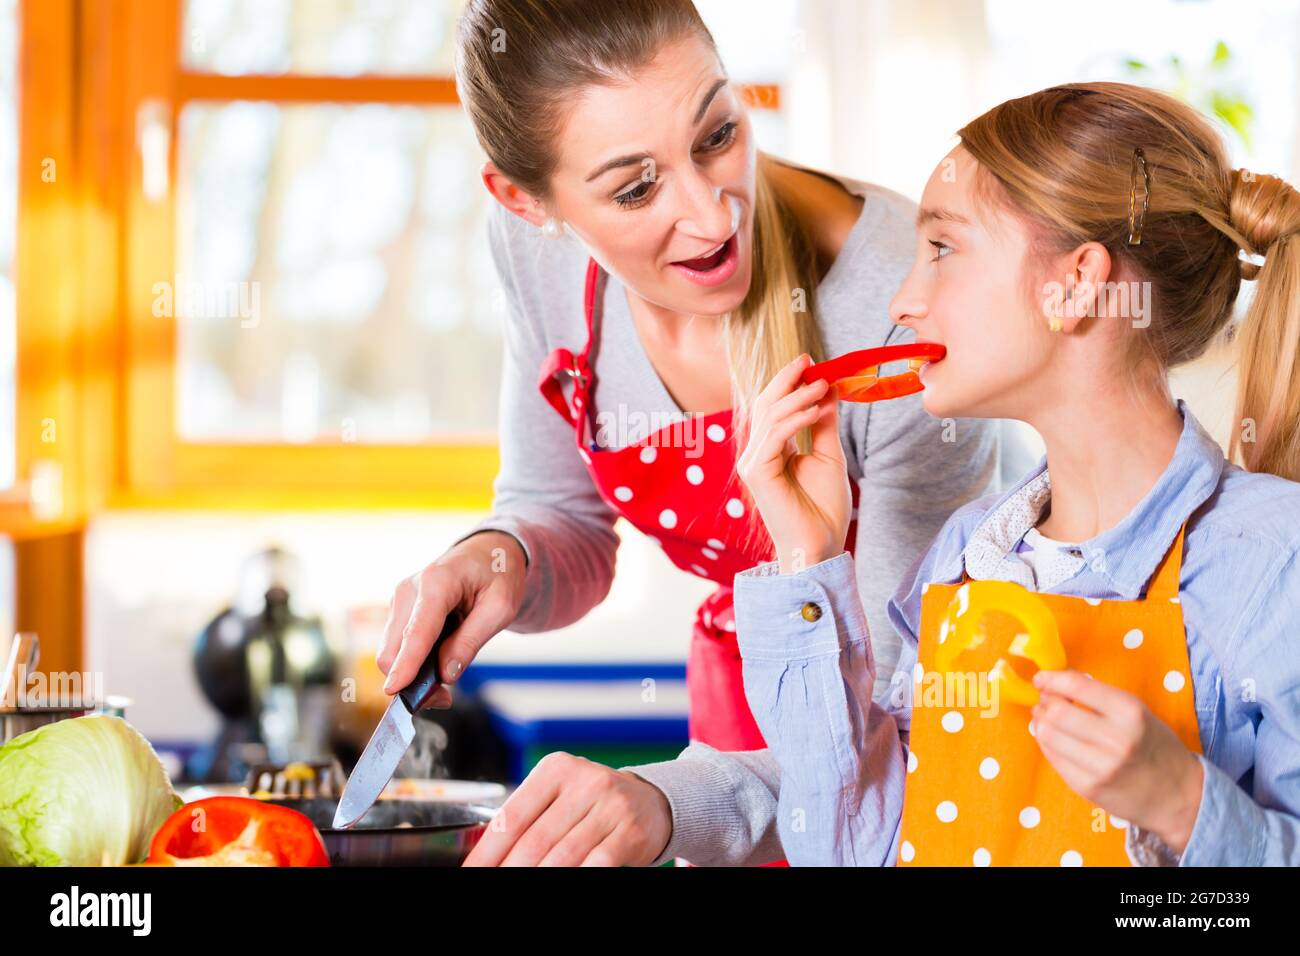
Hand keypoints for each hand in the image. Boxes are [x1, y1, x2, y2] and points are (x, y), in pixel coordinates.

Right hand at [376, 531, 525, 706]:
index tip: (394, 690)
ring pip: (391, 652)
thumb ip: (471, 641)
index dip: (406, 664)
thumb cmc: (497, 575)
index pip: (417, 631)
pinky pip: (397, 646)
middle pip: (394, 648)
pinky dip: (411, 663)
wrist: (487, 552)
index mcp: (437, 583)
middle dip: (411, 680)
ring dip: (411, 675)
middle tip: (445, 698)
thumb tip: (446, 675)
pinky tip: (436, 664)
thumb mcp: (500, 608)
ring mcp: (400, 600)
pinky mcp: (399, 610)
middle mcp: (410, 590)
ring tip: (445, 682)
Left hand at [463, 753, 672, 865]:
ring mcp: (611, 804)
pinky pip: (597, 862)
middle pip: (535, 840)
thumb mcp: (561, 796)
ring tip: (524, 887)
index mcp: (556, 769)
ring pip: (564, 855)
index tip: (472, 872)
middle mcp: (585, 781)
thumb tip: (490, 856)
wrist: (651, 801)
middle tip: (494, 884)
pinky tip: (563, 881)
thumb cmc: (594, 803)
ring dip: (539, 877)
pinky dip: (578, 876)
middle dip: (511, 870)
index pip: (512, 816)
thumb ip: (530, 817)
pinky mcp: (631, 830)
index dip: (487, 852)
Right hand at [736, 353, 850, 572]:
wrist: (820, 546)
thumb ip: (822, 424)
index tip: (810, 363)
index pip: (773, 407)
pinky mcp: (758, 473)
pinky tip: (816, 409)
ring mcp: (753, 463)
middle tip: (810, 362)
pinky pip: (775, 435)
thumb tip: (827, 389)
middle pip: (765, 405)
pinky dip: (796, 418)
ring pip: (769, 416)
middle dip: (787, 380)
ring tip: (823, 384)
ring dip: (798, 396)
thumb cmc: (823, 509)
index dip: (788, 383)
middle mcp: (756, 454)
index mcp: (770, 450)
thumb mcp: (828, 456)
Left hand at [1032, 669, 1203, 852]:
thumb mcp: (1138, 712)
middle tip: (1045, 700)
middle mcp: (1116, 739)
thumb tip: (1059, 682)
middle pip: (1057, 711)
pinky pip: (1052, 758)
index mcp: (1130, 713)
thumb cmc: (1155, 747)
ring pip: (1048, 734)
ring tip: (1045, 718)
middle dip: (1044, 701)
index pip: (1077, 687)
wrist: (1178, 796)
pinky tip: (1053, 738)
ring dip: (1040, 722)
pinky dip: (1047, 743)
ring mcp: (1100, 766)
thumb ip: (1100, 697)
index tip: (1041, 678)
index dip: (1052, 679)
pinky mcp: (1088, 787)